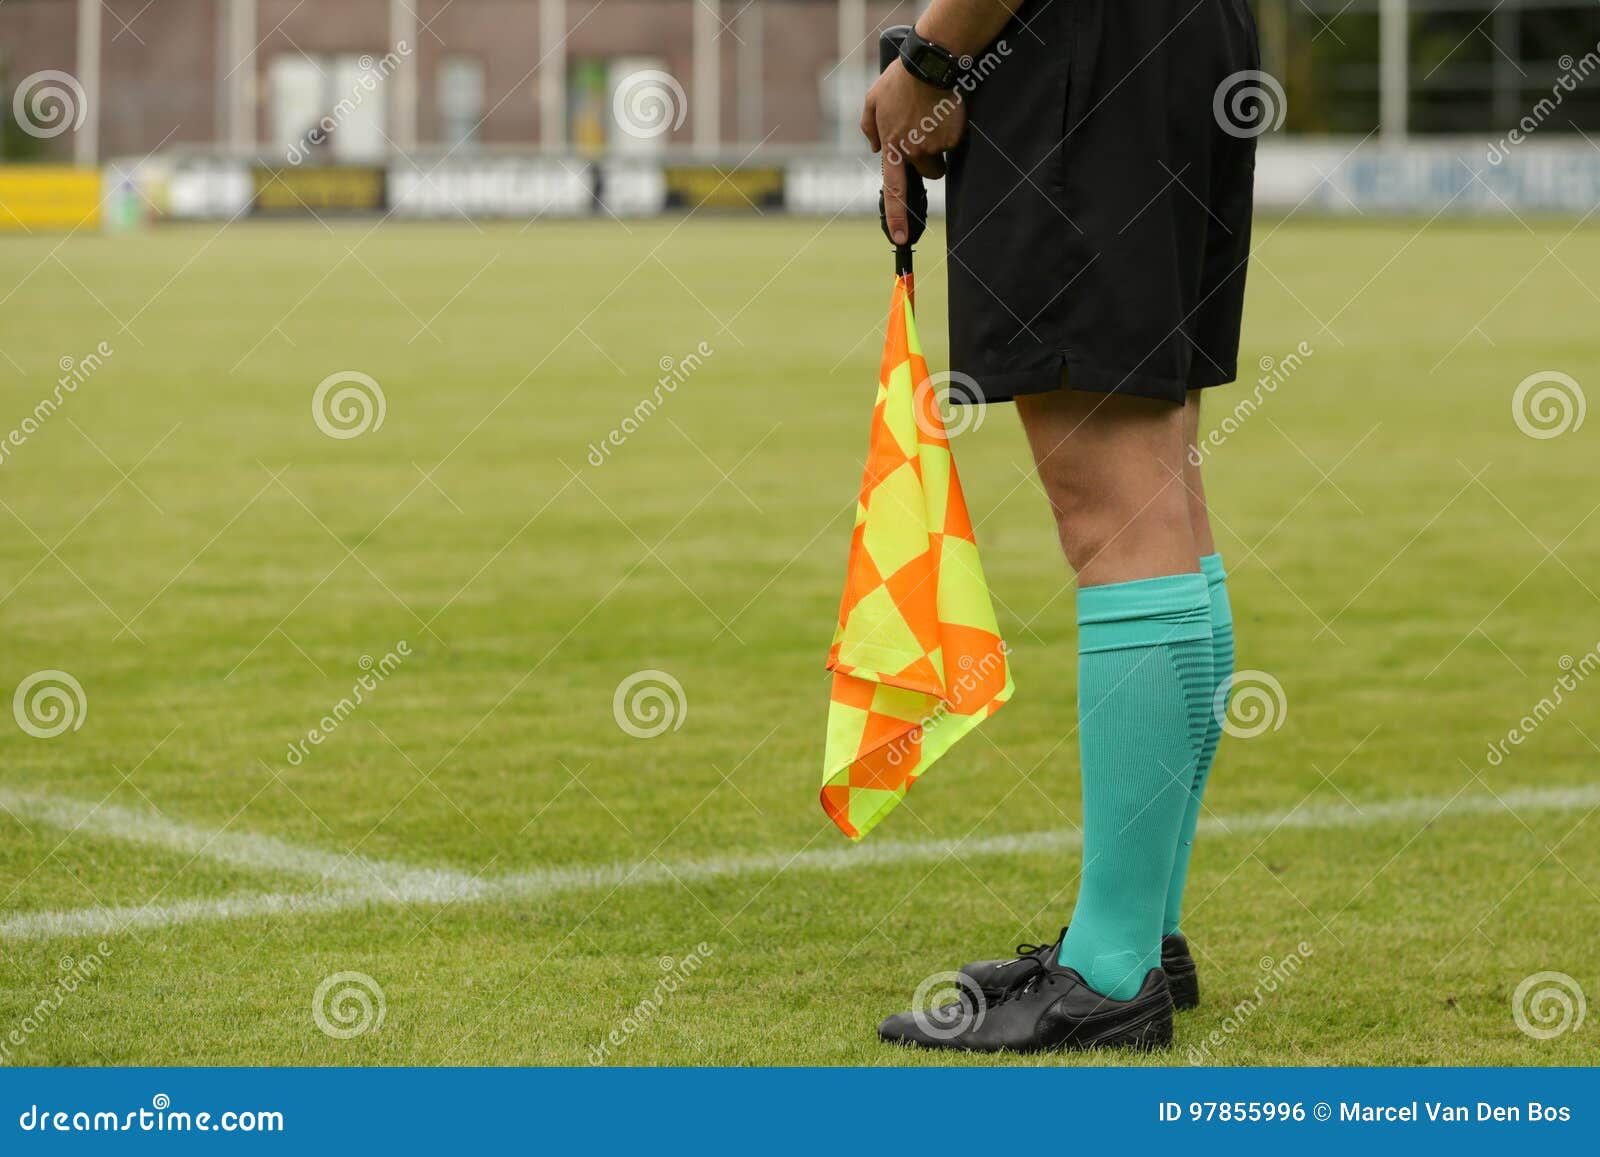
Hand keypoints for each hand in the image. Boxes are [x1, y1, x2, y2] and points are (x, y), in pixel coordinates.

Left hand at [860, 59, 966, 242]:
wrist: (930, 63)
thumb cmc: (900, 79)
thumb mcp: (872, 100)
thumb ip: (869, 128)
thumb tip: (876, 148)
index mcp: (893, 146)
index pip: (894, 190)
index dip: (897, 217)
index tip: (901, 240)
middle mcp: (914, 151)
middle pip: (926, 171)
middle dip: (926, 158)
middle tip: (923, 128)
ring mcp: (936, 145)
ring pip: (941, 158)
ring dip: (939, 144)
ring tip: (932, 116)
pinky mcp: (954, 137)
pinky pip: (955, 143)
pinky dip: (952, 130)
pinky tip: (944, 110)